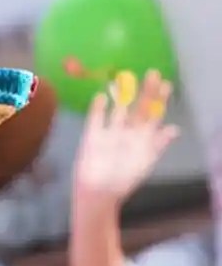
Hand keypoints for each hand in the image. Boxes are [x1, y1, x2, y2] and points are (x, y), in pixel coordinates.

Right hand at [72, 70, 175, 208]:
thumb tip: (173, 129)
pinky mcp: (92, 136)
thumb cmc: (123, 180)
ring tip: (126, 77)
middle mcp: (129, 132)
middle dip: (145, 91)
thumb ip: (157, 145)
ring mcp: (110, 133)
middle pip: (139, 108)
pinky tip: (102, 96)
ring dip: (122, 95)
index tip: (166, 83)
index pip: (154, 115)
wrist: (97, 193)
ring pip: (119, 110)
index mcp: (143, 138)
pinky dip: (98, 108)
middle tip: (152, 73)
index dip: (160, 100)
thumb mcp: (144, 162)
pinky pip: (95, 119)